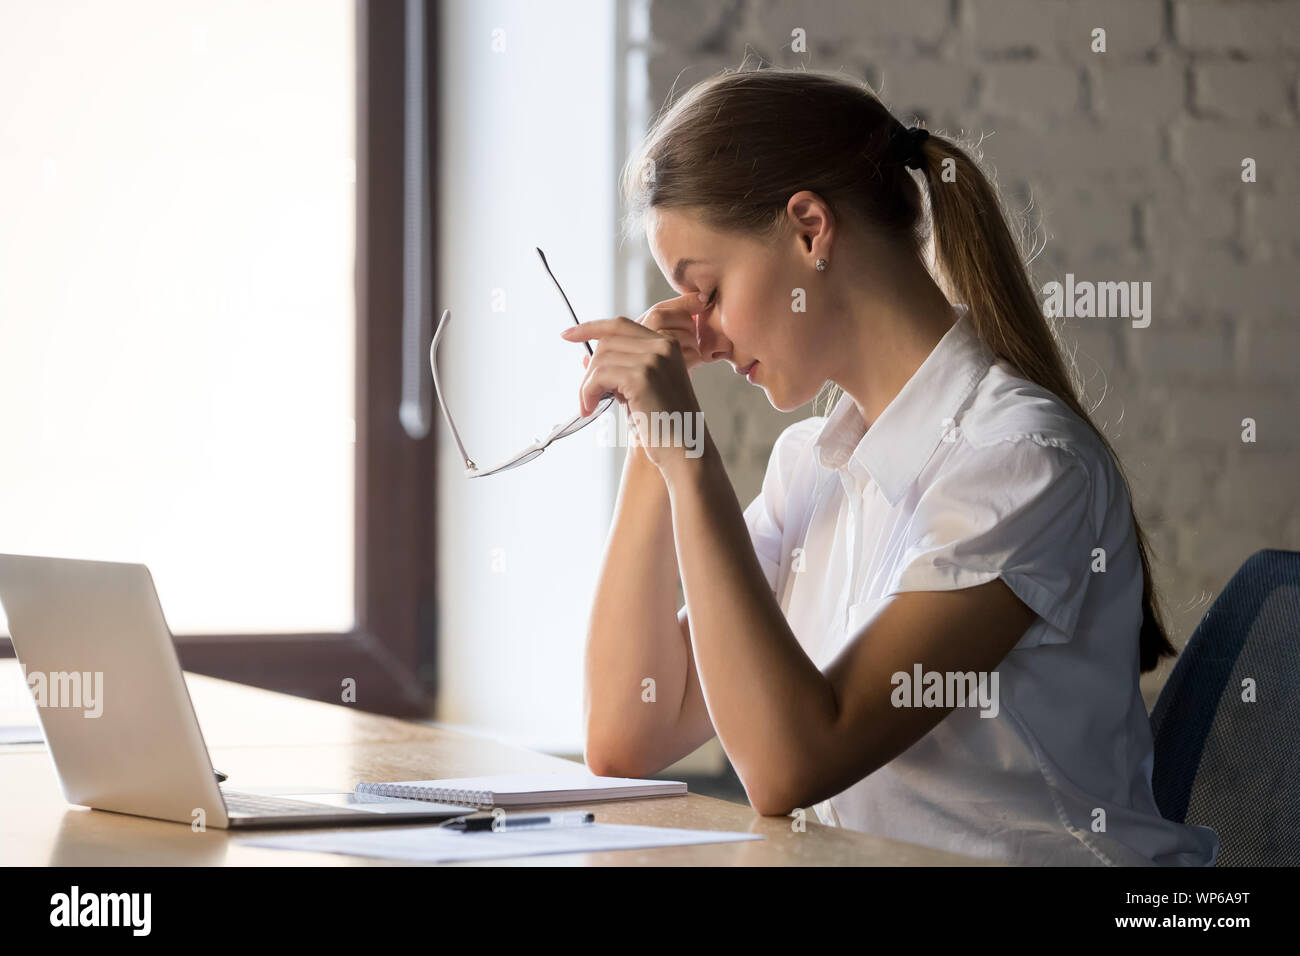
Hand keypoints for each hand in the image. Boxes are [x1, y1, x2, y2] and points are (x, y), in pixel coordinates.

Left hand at [562, 291, 712, 473]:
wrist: (685, 451)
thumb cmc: (665, 426)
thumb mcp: (640, 390)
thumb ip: (618, 370)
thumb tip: (585, 358)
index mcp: (667, 345)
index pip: (620, 325)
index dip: (591, 327)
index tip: (567, 334)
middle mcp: (662, 346)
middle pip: (606, 342)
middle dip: (590, 370)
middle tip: (586, 397)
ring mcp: (654, 359)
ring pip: (600, 360)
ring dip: (586, 385)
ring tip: (589, 406)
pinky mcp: (642, 377)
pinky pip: (600, 376)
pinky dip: (588, 393)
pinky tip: (590, 409)